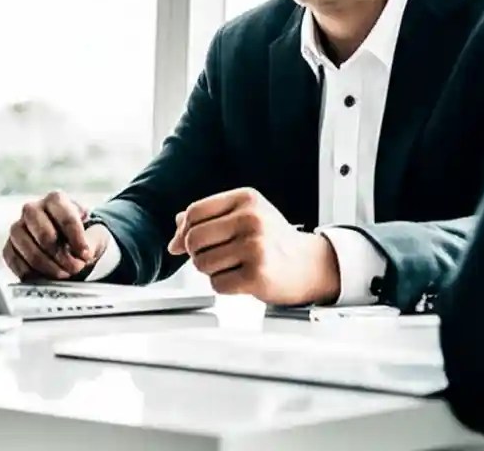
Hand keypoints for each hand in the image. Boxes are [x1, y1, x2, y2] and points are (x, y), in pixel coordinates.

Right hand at [2, 191, 108, 279]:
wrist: (64, 245)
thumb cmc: (77, 237)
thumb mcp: (91, 236)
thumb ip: (89, 243)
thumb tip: (82, 254)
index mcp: (55, 200)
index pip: (66, 217)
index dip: (77, 239)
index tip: (85, 255)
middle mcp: (32, 209)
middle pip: (43, 232)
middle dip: (60, 254)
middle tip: (74, 268)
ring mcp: (18, 227)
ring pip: (26, 245)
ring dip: (46, 265)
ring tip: (62, 274)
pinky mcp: (9, 245)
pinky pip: (13, 259)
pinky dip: (30, 272)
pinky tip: (45, 277)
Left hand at [167, 187, 339, 304]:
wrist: (310, 264)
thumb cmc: (272, 240)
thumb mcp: (243, 217)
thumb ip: (207, 220)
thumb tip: (174, 237)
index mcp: (245, 198)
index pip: (195, 212)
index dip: (185, 231)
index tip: (188, 242)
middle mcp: (251, 218)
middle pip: (193, 238)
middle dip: (196, 253)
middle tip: (213, 257)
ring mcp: (255, 246)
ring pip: (202, 263)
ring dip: (210, 271)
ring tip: (231, 267)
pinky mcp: (258, 274)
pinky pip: (217, 284)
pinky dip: (223, 285)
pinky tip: (241, 279)